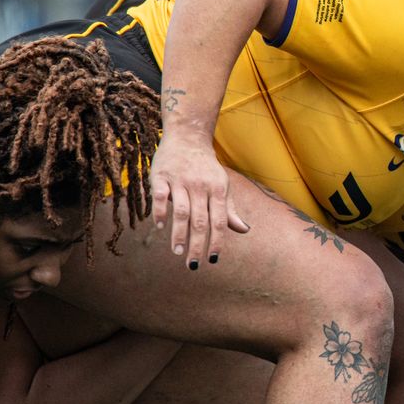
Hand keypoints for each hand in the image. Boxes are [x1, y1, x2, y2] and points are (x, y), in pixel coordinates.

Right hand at [149, 133, 249, 267]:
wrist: (188, 138)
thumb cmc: (207, 169)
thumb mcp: (222, 187)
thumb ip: (229, 210)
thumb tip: (244, 230)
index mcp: (218, 190)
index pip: (219, 221)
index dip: (216, 241)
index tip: (213, 260)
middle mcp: (201, 186)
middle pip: (200, 220)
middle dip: (197, 244)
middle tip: (192, 265)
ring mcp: (181, 180)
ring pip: (181, 211)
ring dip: (178, 234)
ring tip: (177, 252)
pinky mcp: (161, 175)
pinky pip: (160, 195)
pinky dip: (160, 211)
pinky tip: (159, 226)